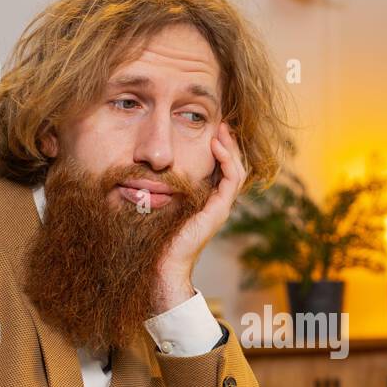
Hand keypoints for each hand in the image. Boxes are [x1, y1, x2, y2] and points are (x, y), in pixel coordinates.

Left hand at [151, 121, 247, 311]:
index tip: (212, 130)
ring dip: (230, 148)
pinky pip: (230, 180)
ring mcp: (220, 207)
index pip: (222, 170)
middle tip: (222, 124)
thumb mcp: (160, 203)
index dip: (220, 150)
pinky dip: (225, 160)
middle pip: (233, 168)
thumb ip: (163, 187)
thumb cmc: (157, 236)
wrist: (163, 263)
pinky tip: (216, 146)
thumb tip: (149, 165)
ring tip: (222, 130)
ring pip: (236, 171)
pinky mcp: (219, 210)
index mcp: (206, 201)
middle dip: (229, 144)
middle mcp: (217, 204)